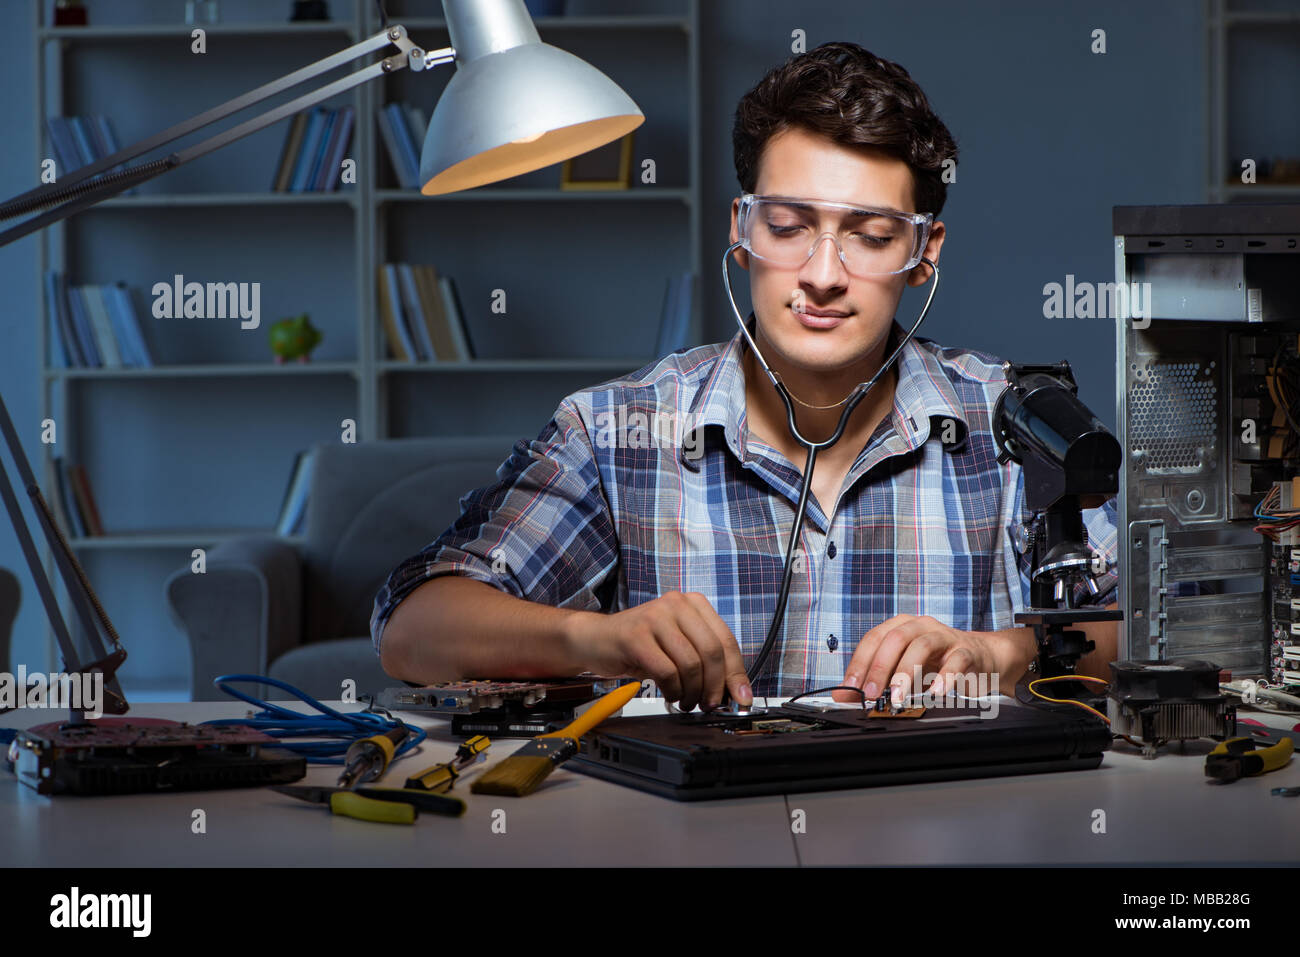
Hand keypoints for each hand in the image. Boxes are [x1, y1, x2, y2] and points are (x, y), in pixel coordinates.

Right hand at [563, 591, 751, 711]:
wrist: (594, 639)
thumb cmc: (639, 644)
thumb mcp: (677, 647)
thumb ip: (705, 661)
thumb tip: (735, 690)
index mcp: (692, 604)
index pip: (726, 640)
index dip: (736, 673)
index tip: (741, 697)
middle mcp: (676, 604)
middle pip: (712, 652)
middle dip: (715, 686)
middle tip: (710, 704)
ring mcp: (655, 617)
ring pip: (691, 664)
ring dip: (692, 692)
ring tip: (686, 701)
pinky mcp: (636, 636)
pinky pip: (667, 671)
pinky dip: (673, 690)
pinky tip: (669, 693)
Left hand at [832, 615, 1035, 706]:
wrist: (981, 658)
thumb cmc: (936, 663)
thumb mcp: (902, 670)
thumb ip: (875, 680)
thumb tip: (844, 696)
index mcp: (900, 626)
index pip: (874, 639)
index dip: (860, 663)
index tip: (851, 688)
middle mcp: (921, 626)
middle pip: (895, 639)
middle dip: (880, 668)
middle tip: (872, 695)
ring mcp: (945, 636)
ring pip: (922, 646)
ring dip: (906, 673)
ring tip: (897, 697)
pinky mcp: (967, 651)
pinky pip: (956, 660)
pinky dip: (946, 676)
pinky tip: (937, 692)